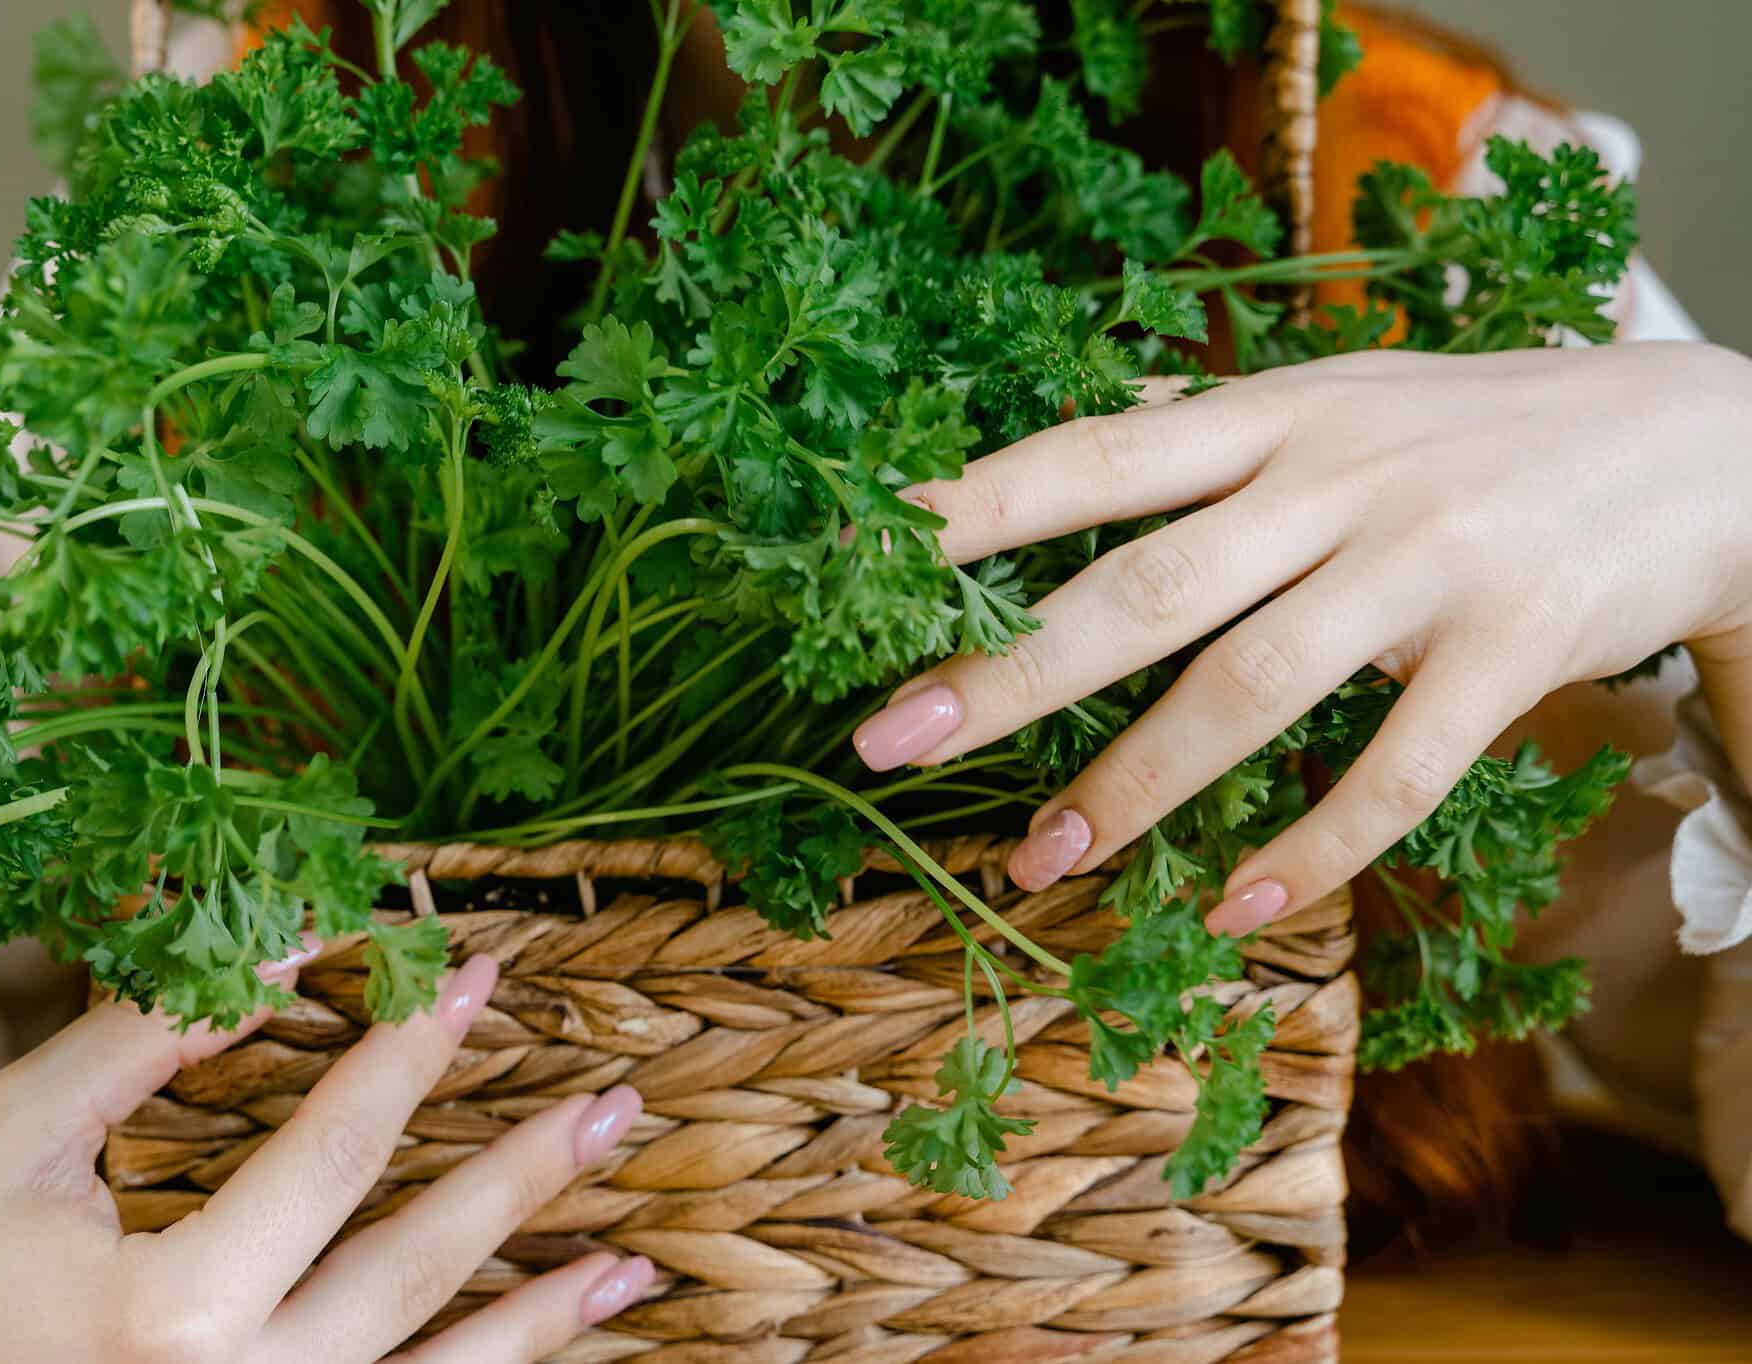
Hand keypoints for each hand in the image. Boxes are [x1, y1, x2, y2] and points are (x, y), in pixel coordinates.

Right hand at [0, 945, 651, 1362]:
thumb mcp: (13, 1139)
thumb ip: (140, 1043)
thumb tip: (274, 941)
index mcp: (174, 1309)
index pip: (334, 1152)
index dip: (410, 1053)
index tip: (476, 977)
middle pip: (418, 1267)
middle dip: (522, 1180)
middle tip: (616, 1106)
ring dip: (546, 1316)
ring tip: (639, 1258)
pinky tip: (562, 1347)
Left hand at [851, 342, 1751, 932]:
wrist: (1699, 444)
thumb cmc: (1477, 426)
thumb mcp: (1337, 393)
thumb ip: (1210, 421)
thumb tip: (1078, 417)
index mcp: (1272, 415)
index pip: (1088, 457)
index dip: (965, 506)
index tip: (850, 558)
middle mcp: (1333, 481)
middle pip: (1140, 586)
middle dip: (1002, 670)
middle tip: (879, 740)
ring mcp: (1423, 566)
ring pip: (1251, 688)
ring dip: (1132, 785)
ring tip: (1034, 859)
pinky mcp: (1510, 649)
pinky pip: (1395, 772)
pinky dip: (1312, 848)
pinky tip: (1234, 911)